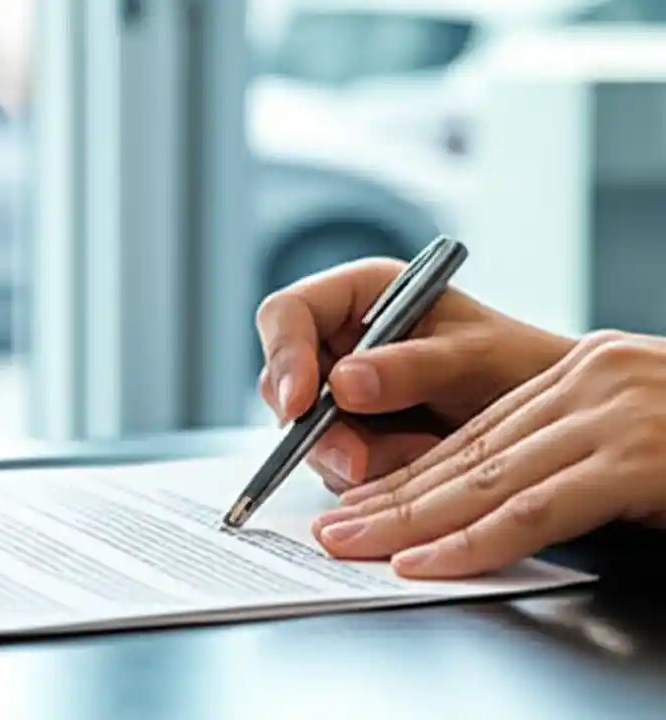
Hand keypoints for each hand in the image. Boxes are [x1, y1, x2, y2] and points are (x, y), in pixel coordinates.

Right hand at [256, 258, 573, 494]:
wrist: (556, 425)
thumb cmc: (523, 367)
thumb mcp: (474, 357)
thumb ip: (411, 367)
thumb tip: (342, 383)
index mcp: (361, 296)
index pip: (288, 314)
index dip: (283, 356)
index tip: (298, 404)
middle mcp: (342, 342)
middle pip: (286, 385)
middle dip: (323, 430)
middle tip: (358, 462)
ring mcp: (343, 394)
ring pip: (309, 435)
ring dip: (359, 458)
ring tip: (423, 453)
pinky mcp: (354, 439)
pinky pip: (335, 466)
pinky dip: (372, 478)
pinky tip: (418, 462)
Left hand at [312, 331, 665, 577]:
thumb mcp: (642, 430)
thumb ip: (581, 447)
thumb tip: (525, 487)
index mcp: (583, 372)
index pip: (477, 430)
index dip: (413, 471)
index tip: (363, 501)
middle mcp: (588, 383)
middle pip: (467, 452)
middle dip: (391, 497)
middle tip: (334, 528)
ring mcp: (610, 419)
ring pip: (483, 479)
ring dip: (407, 520)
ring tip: (351, 544)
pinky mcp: (633, 461)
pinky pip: (531, 509)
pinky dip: (470, 541)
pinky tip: (422, 561)